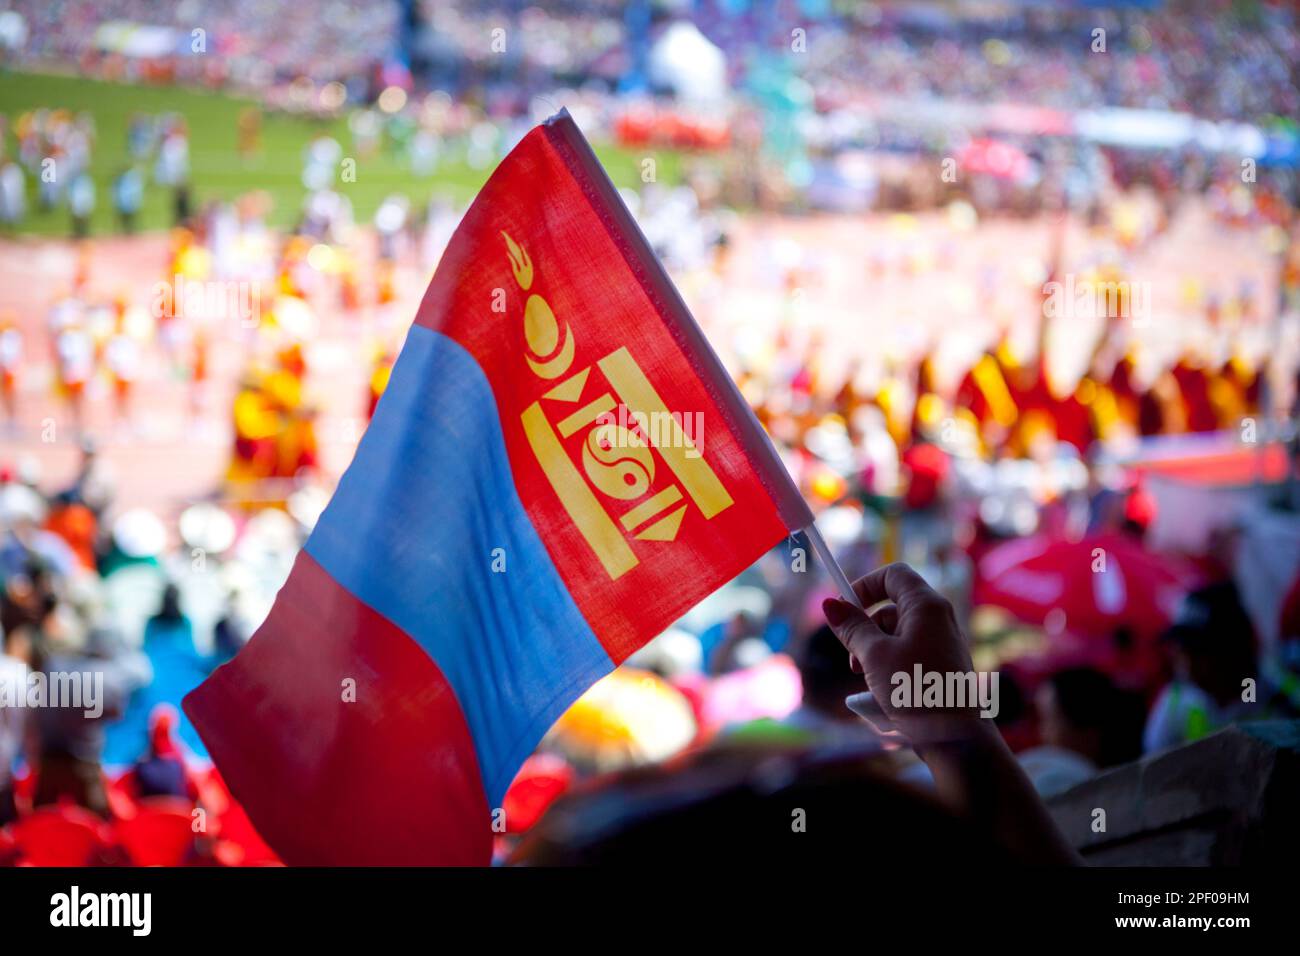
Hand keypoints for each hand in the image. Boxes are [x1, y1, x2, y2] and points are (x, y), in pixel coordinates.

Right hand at [822, 562, 989, 748]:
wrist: (956, 739)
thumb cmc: (917, 692)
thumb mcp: (874, 657)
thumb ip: (852, 628)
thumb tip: (831, 604)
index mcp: (926, 606)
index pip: (892, 574)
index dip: (865, 585)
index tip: (845, 610)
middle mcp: (938, 619)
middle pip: (891, 607)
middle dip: (865, 629)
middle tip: (853, 659)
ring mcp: (942, 643)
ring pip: (896, 635)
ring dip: (874, 653)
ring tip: (869, 682)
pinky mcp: (941, 666)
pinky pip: (908, 655)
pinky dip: (891, 667)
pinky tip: (886, 694)